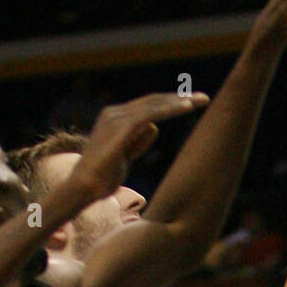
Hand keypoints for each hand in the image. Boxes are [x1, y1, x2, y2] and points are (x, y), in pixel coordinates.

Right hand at [66, 92, 208, 202]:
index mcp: (115, 119)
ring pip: (154, 104)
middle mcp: (115, 113)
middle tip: (204, 98)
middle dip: (179, 99)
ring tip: (202, 100)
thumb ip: (138, 142)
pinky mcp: (121, 126)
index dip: (170, 105)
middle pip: (153, 101)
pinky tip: (187, 107)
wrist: (82, 188)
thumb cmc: (101, 179)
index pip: (148, 107)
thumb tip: (154, 127)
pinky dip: (170, 108)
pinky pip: (151, 113)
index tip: (192, 104)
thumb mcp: (126, 157)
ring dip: (180, 101)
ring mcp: (116, 117)